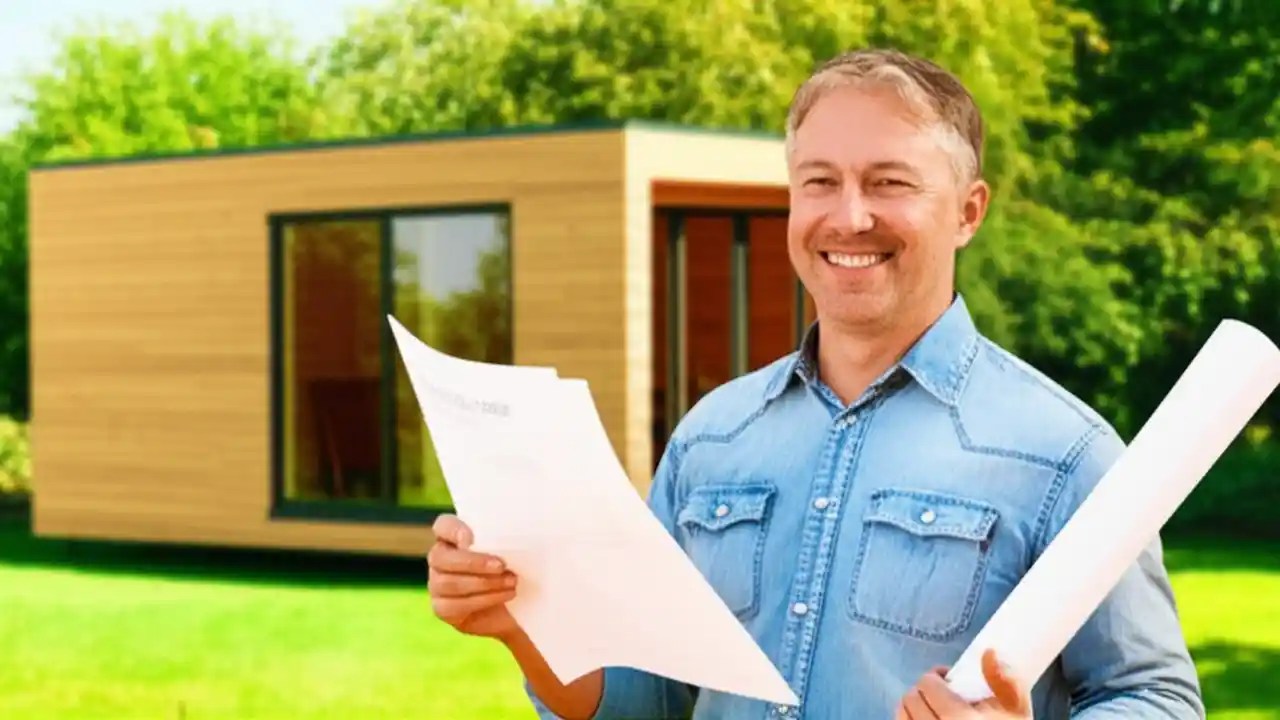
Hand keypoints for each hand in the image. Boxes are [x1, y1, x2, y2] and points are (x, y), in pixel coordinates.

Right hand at [426, 514, 520, 640]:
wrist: (517, 606)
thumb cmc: (513, 568)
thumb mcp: (510, 550)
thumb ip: (502, 539)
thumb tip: (513, 533)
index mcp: (452, 537)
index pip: (442, 526)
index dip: (454, 530)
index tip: (473, 539)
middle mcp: (439, 559)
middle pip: (440, 557)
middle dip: (473, 562)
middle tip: (501, 566)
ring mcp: (436, 585)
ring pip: (448, 583)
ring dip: (484, 583)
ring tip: (511, 581)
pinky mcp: (442, 609)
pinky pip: (456, 605)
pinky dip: (484, 600)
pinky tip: (505, 595)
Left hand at [895, 649, 1031, 718]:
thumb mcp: (1016, 708)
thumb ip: (1001, 679)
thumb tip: (987, 652)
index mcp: (957, 717)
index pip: (927, 684)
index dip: (936, 676)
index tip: (949, 680)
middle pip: (910, 699)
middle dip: (923, 691)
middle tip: (940, 694)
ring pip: (901, 716)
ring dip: (913, 707)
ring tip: (932, 709)